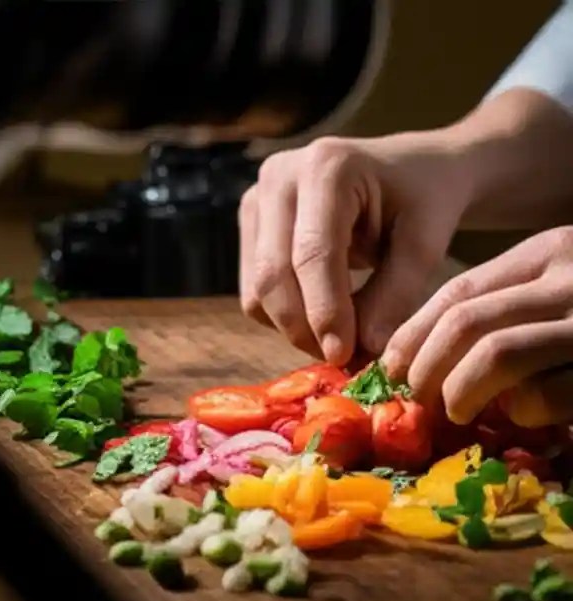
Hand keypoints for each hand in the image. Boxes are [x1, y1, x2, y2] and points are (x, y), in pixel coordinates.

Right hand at [239, 135, 470, 363]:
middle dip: (303, 327)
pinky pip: (253, 288)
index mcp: (327, 167)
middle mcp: (279, 175)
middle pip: (272, 273)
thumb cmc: (426, 198)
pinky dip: (284, 314)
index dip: (325, 311)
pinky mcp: (250, 221)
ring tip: (338, 337)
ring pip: (256, 287)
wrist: (412, 168)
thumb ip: (395, 294)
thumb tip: (362, 349)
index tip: (344, 355)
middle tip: (340, 358)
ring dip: (292, 326)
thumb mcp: (425, 242)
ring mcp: (256, 197)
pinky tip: (321, 314)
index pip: (313, 254)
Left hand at [384, 227, 572, 427]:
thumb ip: (505, 309)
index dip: (413, 335)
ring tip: (457, 411)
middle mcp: (570, 277)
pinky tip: (522, 415)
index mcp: (550, 252)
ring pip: (495, 353)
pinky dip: (520, 411)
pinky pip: (543, 393)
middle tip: (418, 399)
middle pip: (465, 320)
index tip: (390, 369)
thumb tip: (424, 358)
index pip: (458, 291)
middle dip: (426, 367)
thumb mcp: (559, 292)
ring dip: (460, 391)